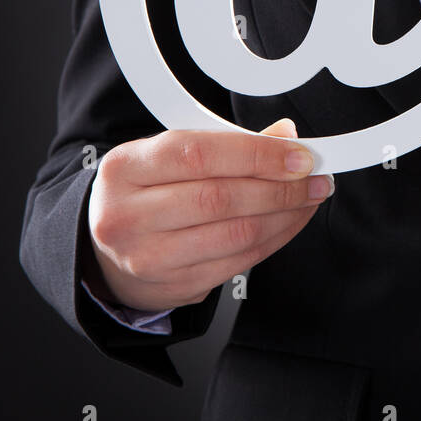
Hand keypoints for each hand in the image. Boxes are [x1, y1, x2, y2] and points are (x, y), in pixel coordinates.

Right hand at [85, 118, 331, 311]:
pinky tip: (290, 222)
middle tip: (314, 178)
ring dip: (285, 215)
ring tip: (309, 198)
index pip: (199, 154)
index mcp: (125, 168)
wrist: (106, 253)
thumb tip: (286, 135)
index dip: (257, 154)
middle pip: (220, 198)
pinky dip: (275, 239)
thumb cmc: (147, 195)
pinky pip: (240, 261)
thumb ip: (227, 145)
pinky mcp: (174, 285)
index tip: (299, 155)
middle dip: (280, 187)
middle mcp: (128, 214)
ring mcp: (147, 256)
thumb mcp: (170, 159)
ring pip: (235, 234)